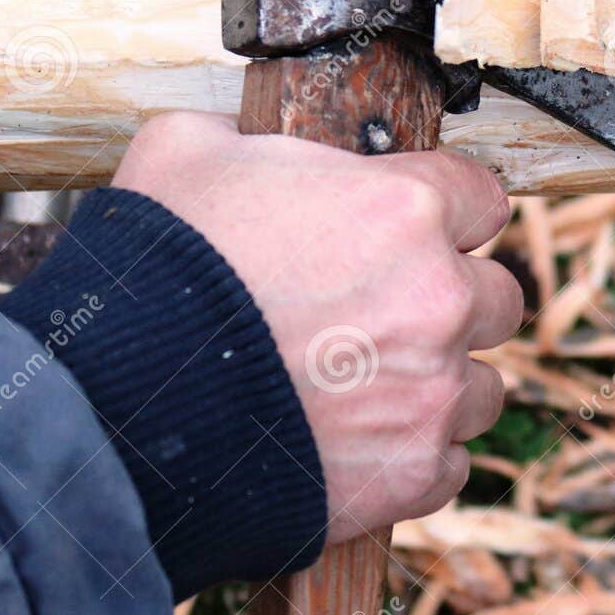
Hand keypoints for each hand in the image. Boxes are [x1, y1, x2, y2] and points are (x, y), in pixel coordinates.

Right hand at [112, 112, 521, 542]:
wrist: (117, 407)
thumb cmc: (153, 272)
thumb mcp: (184, 153)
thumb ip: (250, 140)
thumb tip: (253, 143)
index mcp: (405, 209)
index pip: (483, 199)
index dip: (447, 214)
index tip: (419, 232)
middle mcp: (439, 299)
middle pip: (498, 299)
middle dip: (451, 303)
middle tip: (389, 316)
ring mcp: (432, 394)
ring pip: (482, 389)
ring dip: (439, 386)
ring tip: (370, 390)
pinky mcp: (412, 474)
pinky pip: (447, 466)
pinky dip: (410, 459)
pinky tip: (357, 447)